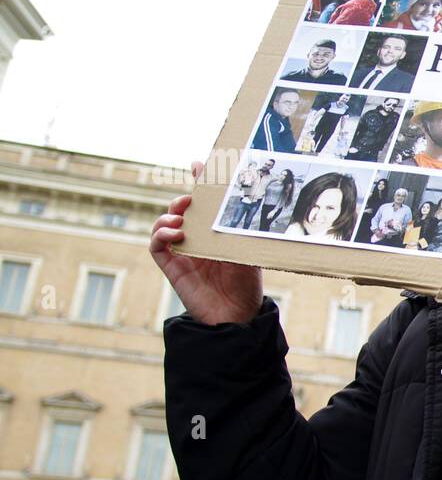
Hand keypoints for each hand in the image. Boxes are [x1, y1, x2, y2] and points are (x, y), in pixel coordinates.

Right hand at [149, 162, 263, 326]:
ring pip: (163, 224)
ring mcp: (181, 253)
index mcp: (213, 234)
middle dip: (182, 200)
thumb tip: (245, 205)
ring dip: (168, 215)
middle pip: (180, 211)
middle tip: (190, 199)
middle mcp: (195, 240)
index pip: (203, 205)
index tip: (197, 165)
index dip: (198, 184)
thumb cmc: (246, 284)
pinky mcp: (171, 267)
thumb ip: (240, 230)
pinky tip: (176, 233)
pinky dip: (160, 235)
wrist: (237, 314)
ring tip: (181, 218)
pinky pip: (156, 246)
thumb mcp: (248, 251)